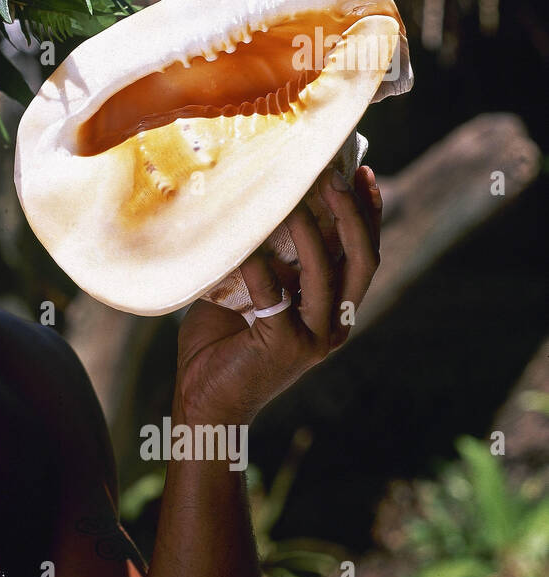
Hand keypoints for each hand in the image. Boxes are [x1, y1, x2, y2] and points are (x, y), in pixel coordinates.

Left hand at [171, 164, 382, 425]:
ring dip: (310, 232)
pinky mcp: (284, 346)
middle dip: (353, 214)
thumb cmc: (221, 344)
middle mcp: (334, 323)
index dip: (369, 214)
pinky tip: (245, 245)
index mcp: (333, 310)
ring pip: (324, 274)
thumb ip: (265, 260)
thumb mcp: (250, 294)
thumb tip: (252, 206)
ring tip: (293, 198)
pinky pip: (273, 296)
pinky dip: (259, 267)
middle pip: (361, 260)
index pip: (363, 255)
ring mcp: (313, 338)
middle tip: (332, 176)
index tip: (362, 173)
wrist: (206, 402)